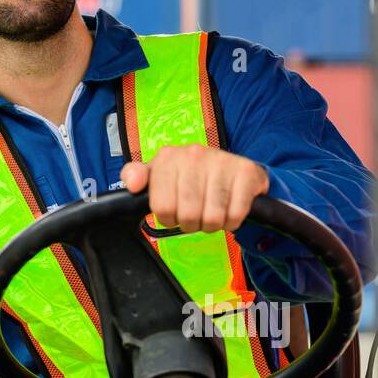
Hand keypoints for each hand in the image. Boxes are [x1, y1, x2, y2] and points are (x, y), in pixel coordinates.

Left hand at [120, 144, 268, 233]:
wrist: (233, 167)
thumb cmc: (191, 176)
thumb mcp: (159, 174)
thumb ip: (136, 177)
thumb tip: (131, 184)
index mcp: (168, 157)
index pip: (161, 207)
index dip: (168, 218)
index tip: (173, 211)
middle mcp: (194, 154)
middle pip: (188, 215)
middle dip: (191, 223)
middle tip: (196, 213)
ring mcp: (222, 161)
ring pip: (212, 218)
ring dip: (212, 224)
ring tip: (211, 211)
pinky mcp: (246, 172)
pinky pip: (235, 215)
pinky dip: (231, 222)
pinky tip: (228, 209)